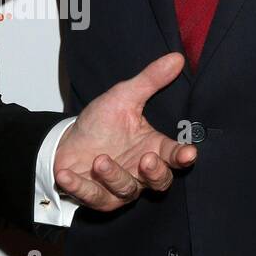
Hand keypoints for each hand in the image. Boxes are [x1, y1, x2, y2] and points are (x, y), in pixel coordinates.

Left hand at [53, 52, 196, 210]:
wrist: (68, 141)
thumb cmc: (101, 122)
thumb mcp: (124, 97)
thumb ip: (150, 80)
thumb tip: (176, 57)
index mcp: (153, 148)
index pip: (175, 155)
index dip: (183, 156)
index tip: (188, 153)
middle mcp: (140, 171)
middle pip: (160, 181)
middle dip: (155, 173)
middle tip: (146, 159)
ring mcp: (121, 187)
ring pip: (127, 190)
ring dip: (114, 176)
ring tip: (99, 160)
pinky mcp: (98, 197)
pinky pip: (92, 197)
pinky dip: (80, 187)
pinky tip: (67, 175)